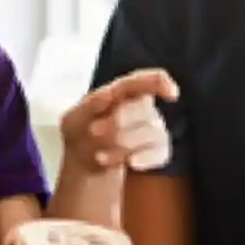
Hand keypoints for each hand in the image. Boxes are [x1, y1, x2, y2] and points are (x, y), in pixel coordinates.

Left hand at [59, 68, 177, 172]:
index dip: (160, 83)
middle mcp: (142, 108)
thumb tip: (107, 93)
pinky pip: (160, 153)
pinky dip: (143, 158)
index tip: (171, 94)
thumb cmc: (79, 134)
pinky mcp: (158, 151)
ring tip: (98, 156)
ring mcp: (153, 129)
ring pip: (152, 133)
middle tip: (93, 131)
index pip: (147, 80)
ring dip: (124, 144)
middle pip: (144, 109)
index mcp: (121, 92)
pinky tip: (130, 163)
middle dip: (119, 121)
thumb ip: (89, 105)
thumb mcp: (73, 120)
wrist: (83, 164)